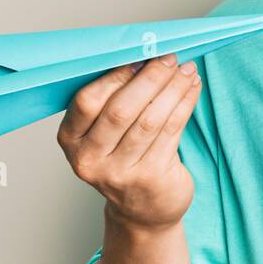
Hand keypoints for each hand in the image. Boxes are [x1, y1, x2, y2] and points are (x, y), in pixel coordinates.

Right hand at [57, 53, 203, 230]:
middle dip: (149, 78)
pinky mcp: (151, 177)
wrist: (142, 210)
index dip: (115, 75)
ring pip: (151, 120)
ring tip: (187, 69)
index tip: (140, 54)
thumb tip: (142, 54)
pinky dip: (185, 104)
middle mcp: (90, 158)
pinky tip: (192, 88)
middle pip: (121, 110)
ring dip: (172, 88)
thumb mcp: (104, 133)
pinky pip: (172, 131)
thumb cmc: (124, 157)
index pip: (87, 100)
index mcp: (70, 139)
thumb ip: (112, 99)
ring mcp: (120, 172)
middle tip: (169, 58)